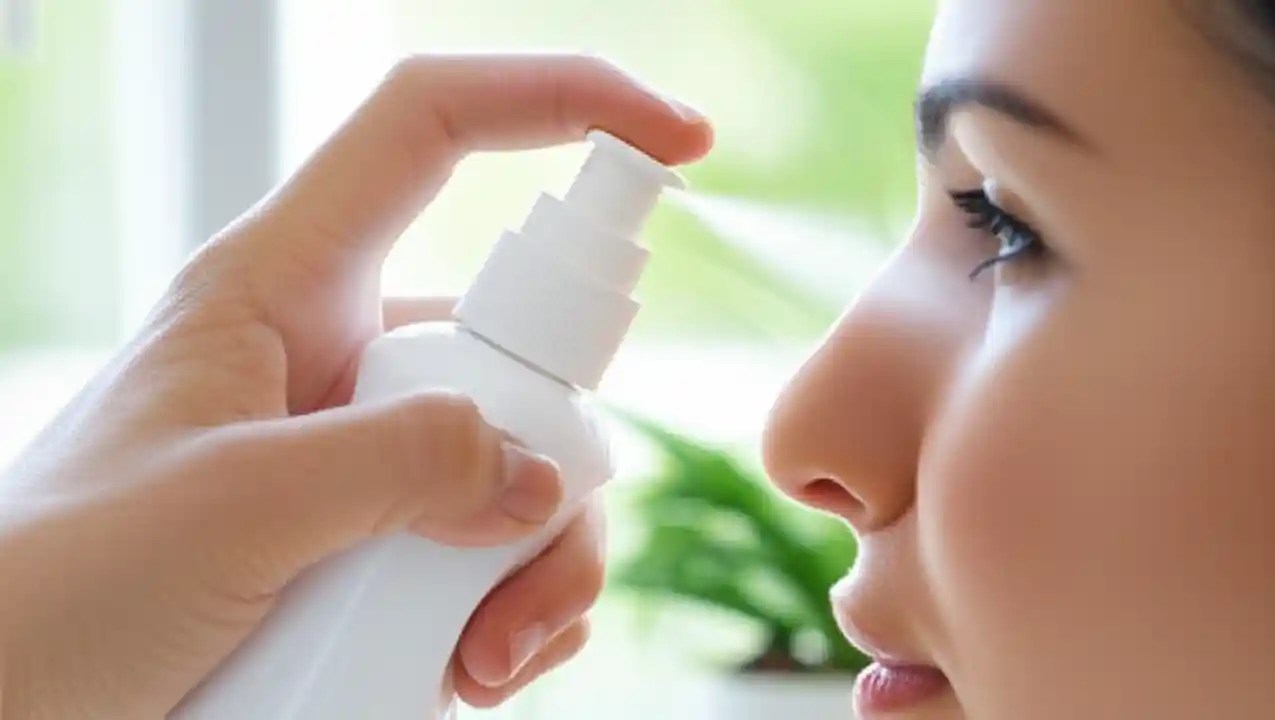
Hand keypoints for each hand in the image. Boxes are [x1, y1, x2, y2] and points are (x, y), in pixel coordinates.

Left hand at [0, 54, 711, 718]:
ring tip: (485, 656)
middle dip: (566, 456)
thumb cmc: (48, 597)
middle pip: (523, 346)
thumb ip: (398, 465)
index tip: (680, 138)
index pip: (431, 130)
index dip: (560, 99)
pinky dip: (518, 613)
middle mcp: (342, 359)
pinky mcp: (381, 550)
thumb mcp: (227, 509)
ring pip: (529, 466)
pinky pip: (500, 554)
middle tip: (521, 562)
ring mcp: (368, 460)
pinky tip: (472, 669)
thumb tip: (537, 476)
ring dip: (544, 565)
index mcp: (280, 287)